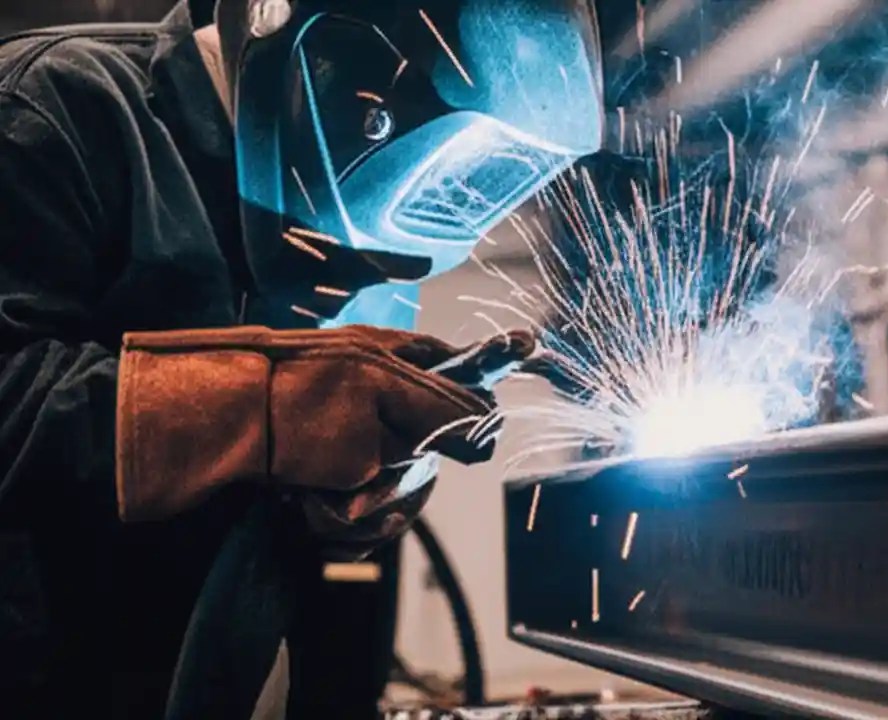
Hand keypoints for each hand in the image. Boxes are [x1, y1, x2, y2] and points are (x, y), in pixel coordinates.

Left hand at [115, 325, 536, 522]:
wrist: (202, 439)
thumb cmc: (290, 401)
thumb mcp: (380, 390)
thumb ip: (445, 406)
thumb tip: (490, 426)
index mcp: (392, 361)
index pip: (460, 364)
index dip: (498, 360)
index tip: (534, 345)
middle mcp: (377, 403)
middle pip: (437, 450)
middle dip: (409, 477)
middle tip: (370, 478)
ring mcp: (350, 448)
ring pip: (403, 491)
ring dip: (367, 508)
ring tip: (322, 501)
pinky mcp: (325, 487)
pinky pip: (362, 517)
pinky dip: (337, 523)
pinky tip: (308, 513)